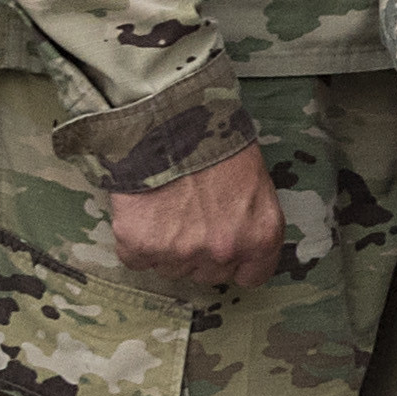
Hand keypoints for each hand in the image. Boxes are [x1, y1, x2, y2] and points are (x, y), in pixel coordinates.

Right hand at [109, 143, 286, 293]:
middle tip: (190, 214)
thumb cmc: (218, 142)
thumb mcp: (256, 183)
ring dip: (166, 246)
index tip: (226, 246)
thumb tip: (238, 240)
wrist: (171, 119)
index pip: (252, 276)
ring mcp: (181, 252)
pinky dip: (136, 240)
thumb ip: (249, 222)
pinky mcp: (141, 246)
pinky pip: (136, 259)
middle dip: (199, 251)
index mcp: (261, 236)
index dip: (237, 261)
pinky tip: (143, 211)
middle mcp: (224, 250)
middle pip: (207, 274)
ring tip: (166, 206)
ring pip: (170, 267)